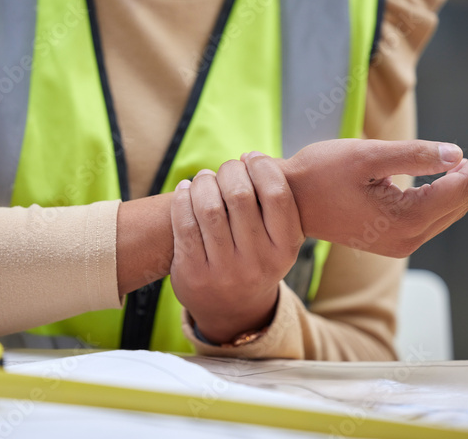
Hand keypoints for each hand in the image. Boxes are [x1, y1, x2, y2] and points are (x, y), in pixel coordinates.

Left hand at [169, 156, 304, 344]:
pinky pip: (184, 224)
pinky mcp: (193, 274)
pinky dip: (182, 198)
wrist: (234, 310)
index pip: (277, 194)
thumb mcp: (279, 240)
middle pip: (240, 195)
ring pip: (208, 207)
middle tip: (226, 169)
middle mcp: (258, 262)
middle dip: (229, 171)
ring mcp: (224, 271)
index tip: (250, 158)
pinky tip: (186, 190)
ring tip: (204, 179)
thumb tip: (249, 159)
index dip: (262, 166)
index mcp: (285, 249)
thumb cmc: (257, 257)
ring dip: (203, 182)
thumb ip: (273, 204)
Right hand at [278, 122, 467, 257]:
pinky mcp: (393, 236)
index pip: (462, 186)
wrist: (285, 202)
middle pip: (462, 199)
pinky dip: (452, 190)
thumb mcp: (366, 155)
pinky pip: (434, 212)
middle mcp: (408, 238)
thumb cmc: (319, 173)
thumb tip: (459, 154)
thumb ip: (414, 155)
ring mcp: (401, 242)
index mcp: (405, 220)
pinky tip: (461, 171)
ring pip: (450, 207)